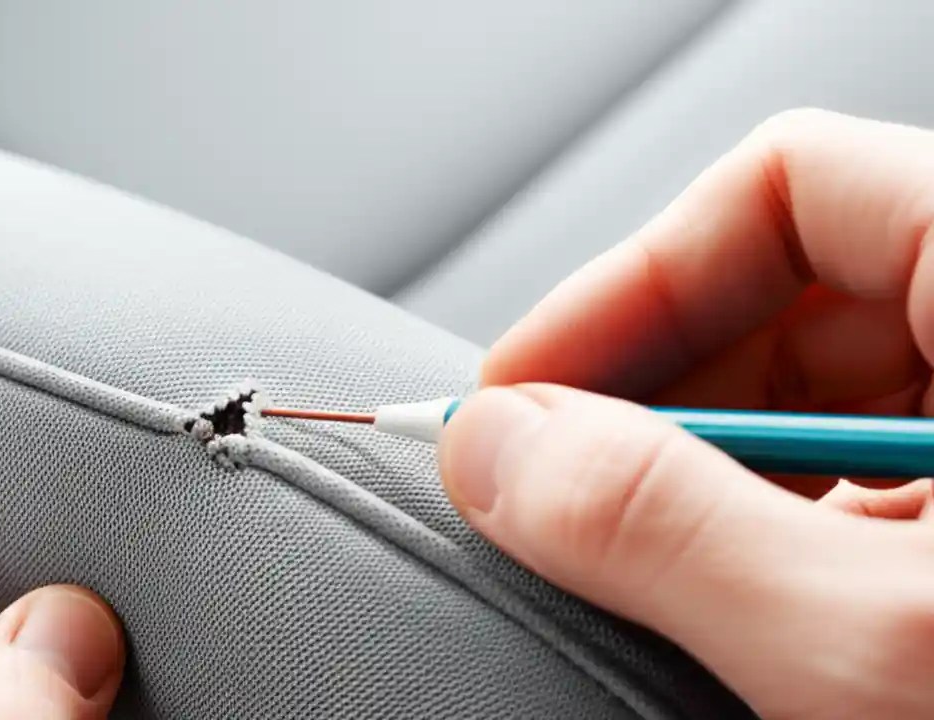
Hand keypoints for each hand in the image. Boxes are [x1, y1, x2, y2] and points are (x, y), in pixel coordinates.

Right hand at [439, 110, 933, 718]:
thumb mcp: (879, 646)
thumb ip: (669, 529)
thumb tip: (493, 452)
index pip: (791, 183)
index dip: (631, 280)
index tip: (521, 391)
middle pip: (785, 291)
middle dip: (643, 390)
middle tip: (549, 491)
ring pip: (811, 391)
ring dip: (691, 470)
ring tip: (634, 561)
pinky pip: (858, 472)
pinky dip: (764, 525)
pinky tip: (729, 597)